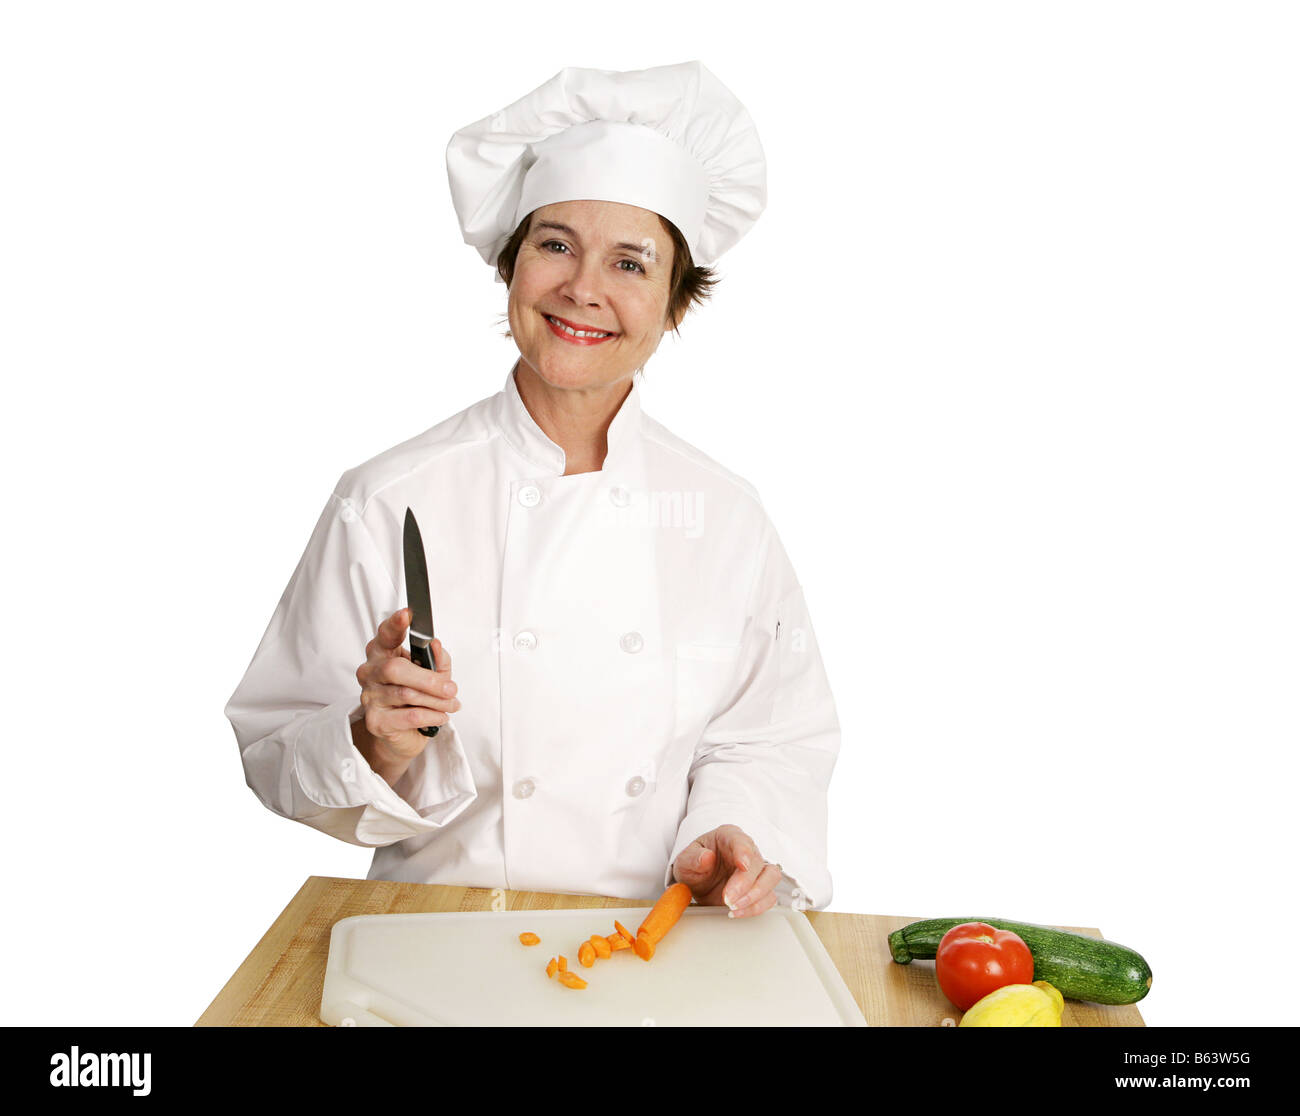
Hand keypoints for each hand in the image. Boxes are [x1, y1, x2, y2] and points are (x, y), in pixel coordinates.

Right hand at [354, 607, 459, 766]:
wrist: (403, 733)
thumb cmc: (416, 696)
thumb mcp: (433, 673)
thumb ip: (437, 658)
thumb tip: (436, 645)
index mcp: (382, 653)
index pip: (386, 635)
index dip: (395, 624)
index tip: (407, 614)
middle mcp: (370, 672)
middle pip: (396, 669)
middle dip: (429, 680)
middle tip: (451, 688)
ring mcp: (370, 697)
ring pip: (406, 695)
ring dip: (436, 701)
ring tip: (451, 704)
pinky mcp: (376, 721)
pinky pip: (409, 716)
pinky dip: (431, 715)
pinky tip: (440, 716)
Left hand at [671, 824, 782, 918]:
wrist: (698, 882)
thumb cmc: (694, 865)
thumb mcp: (685, 861)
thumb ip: (693, 858)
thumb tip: (707, 857)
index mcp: (728, 836)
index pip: (741, 841)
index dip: (744, 853)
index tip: (743, 866)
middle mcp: (746, 851)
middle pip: (758, 862)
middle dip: (745, 883)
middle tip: (728, 898)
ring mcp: (756, 870)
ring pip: (771, 877)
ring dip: (755, 895)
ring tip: (733, 907)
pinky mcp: (759, 888)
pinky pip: (769, 897)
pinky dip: (756, 907)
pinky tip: (737, 912)